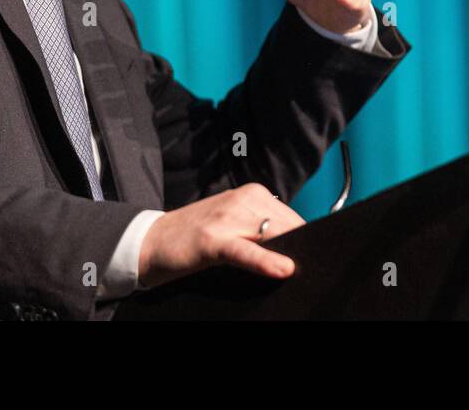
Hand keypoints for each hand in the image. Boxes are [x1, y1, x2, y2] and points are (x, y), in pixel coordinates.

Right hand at [137, 183, 305, 287]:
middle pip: (287, 227)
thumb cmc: (197, 237)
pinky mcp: (212, 240)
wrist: (153, 241)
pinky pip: (245, 251)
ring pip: (272, 236)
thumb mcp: (235, 224)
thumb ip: (264, 230)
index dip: (304, 241)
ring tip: (295, 273)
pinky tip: (282, 269)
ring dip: (287, 254)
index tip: (314, 257)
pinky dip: (265, 261)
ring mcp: (226, 218)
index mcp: (252, 194)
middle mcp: (243, 200)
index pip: (294, 219)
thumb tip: (299, 247)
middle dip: (298, 248)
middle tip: (308, 270)